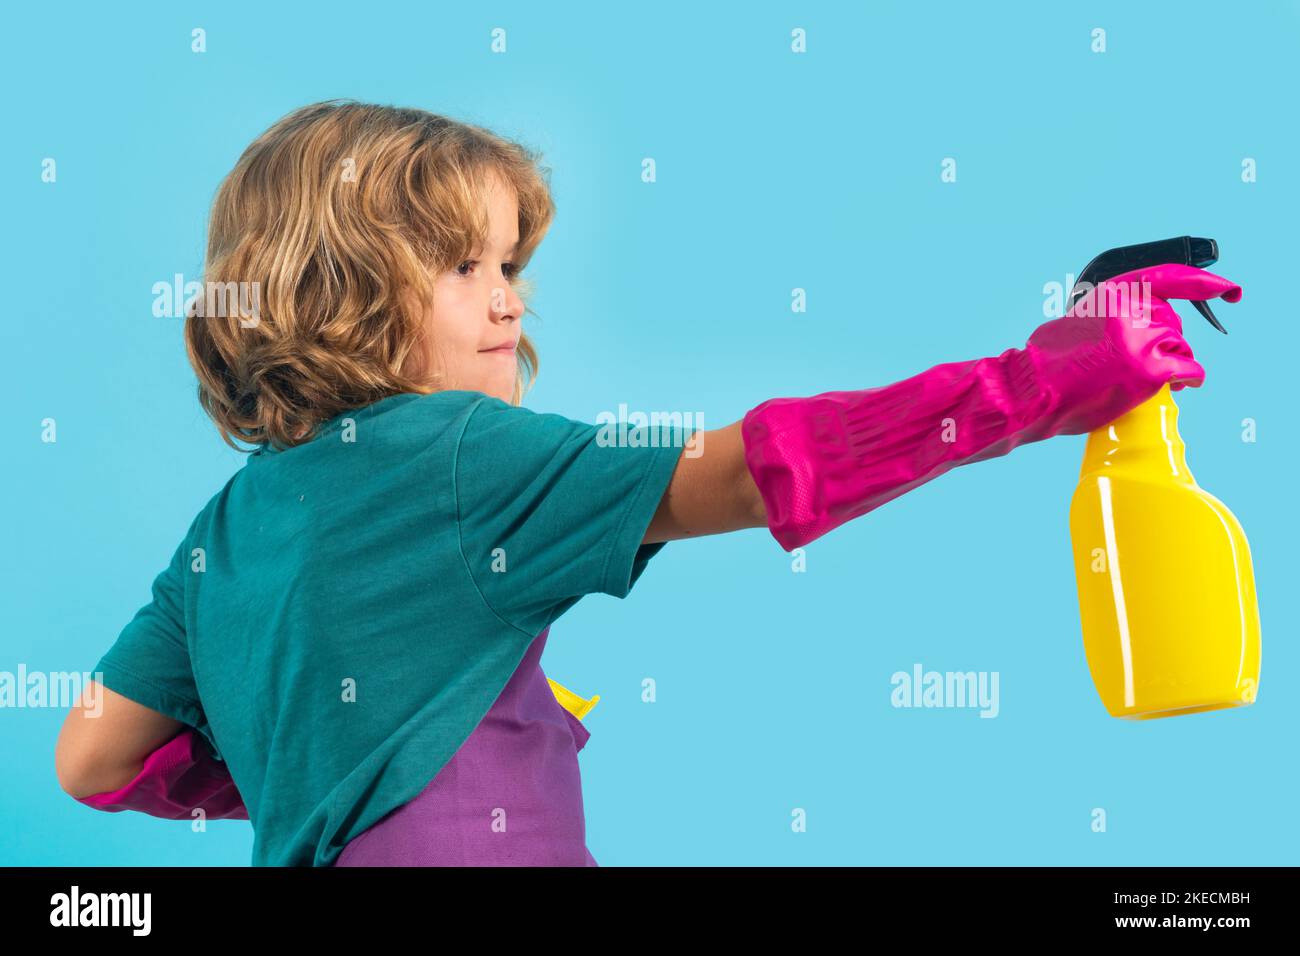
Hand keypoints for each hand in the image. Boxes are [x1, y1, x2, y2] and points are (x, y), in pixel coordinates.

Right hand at [1023, 263, 1241, 435]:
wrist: (1035, 390)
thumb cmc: (1048, 363)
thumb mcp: (1078, 319)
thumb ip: (1111, 316)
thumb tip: (1133, 327)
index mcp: (1113, 294)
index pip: (1169, 280)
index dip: (1204, 284)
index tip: (1227, 290)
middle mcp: (1131, 312)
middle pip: (1171, 323)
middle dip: (1164, 342)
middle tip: (1148, 360)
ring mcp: (1143, 341)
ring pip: (1179, 347)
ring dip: (1172, 362)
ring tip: (1159, 378)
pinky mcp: (1150, 370)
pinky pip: (1188, 370)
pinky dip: (1191, 377)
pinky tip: (1185, 384)